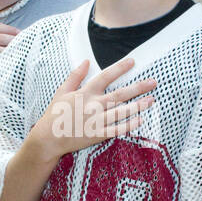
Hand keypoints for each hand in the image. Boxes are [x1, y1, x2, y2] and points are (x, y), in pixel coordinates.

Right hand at [32, 58, 156, 159]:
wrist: (47, 139)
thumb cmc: (54, 114)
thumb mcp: (62, 91)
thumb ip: (75, 76)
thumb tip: (86, 61)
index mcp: (85, 92)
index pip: (106, 76)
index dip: (120, 68)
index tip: (133, 61)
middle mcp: (93, 105)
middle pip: (120, 93)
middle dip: (138, 87)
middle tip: (153, 82)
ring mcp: (96, 120)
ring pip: (121, 111)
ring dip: (138, 105)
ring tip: (151, 100)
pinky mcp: (97, 134)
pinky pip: (116, 129)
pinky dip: (128, 125)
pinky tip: (140, 120)